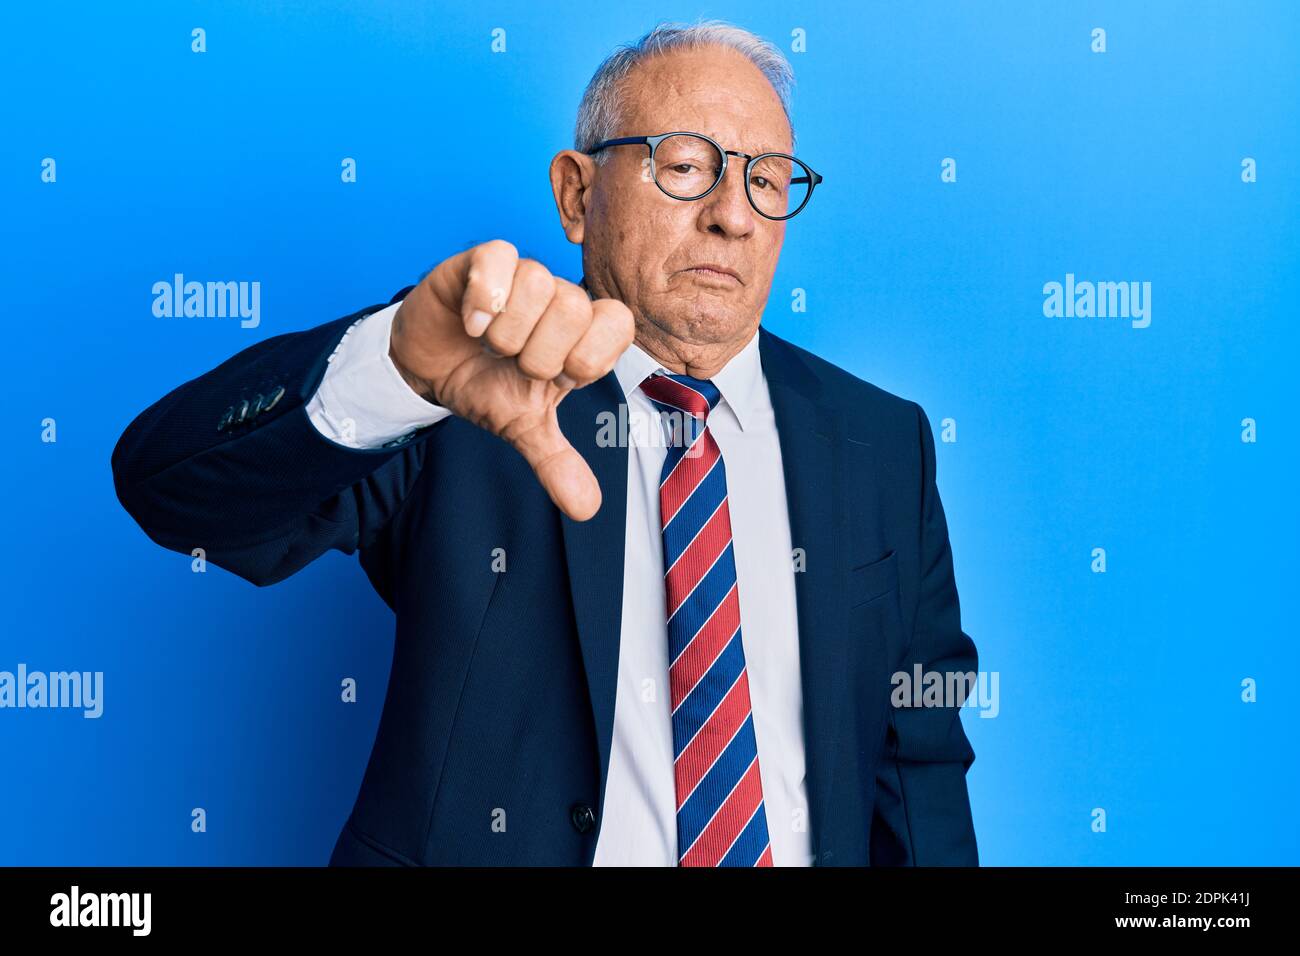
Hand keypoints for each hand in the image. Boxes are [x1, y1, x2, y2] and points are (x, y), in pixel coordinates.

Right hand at [389, 239, 633, 520]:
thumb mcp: (521, 426)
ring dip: (506, 331)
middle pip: (575, 307)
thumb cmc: (483, 384)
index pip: (618, 323)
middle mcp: (558, 299)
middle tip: (512, 363)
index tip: (556, 378)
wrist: (427, 365)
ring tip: (487, 344)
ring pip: (538, 283)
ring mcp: (521, 276)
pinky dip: (483, 297)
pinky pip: (499, 257)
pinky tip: (470, 323)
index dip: (587, 357)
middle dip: (537, 352)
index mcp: (580, 334)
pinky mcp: (483, 261)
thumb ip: (556, 462)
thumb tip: (586, 509)